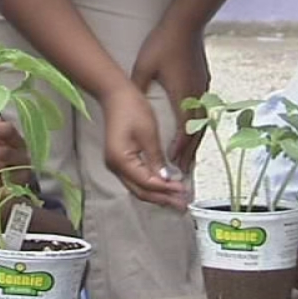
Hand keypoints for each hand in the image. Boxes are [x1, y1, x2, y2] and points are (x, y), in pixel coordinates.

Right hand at [100, 82, 185, 208]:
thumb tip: (165, 179)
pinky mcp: (120, 160)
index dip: (166, 189)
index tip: (182, 192)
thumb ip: (156, 159)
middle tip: (182, 204)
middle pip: (140, 191)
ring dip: (157, 194)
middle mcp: (115, 166)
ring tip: (176, 200)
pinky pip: (136, 179)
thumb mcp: (148, 133)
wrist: (116, 94)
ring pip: (138, 187)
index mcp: (120, 160)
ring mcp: (116, 164)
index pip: (147, 182)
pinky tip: (163, 187)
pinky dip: (150, 185)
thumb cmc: (130, 108)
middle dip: (162, 198)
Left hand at [131, 22, 210, 174]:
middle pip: (196, 132)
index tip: (173, 163)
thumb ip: (138, 87)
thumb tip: (129, 103)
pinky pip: (204, 112)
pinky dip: (199, 126)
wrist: (185, 24)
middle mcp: (196, 96)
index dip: (179, 148)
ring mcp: (203, 89)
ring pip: (202, 123)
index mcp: (182, 96)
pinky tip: (195, 131)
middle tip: (184, 171)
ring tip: (190, 157)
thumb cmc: (163, 44)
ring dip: (196, 141)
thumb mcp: (144, 67)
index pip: (183, 130)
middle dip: (189, 152)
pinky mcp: (204, 82)